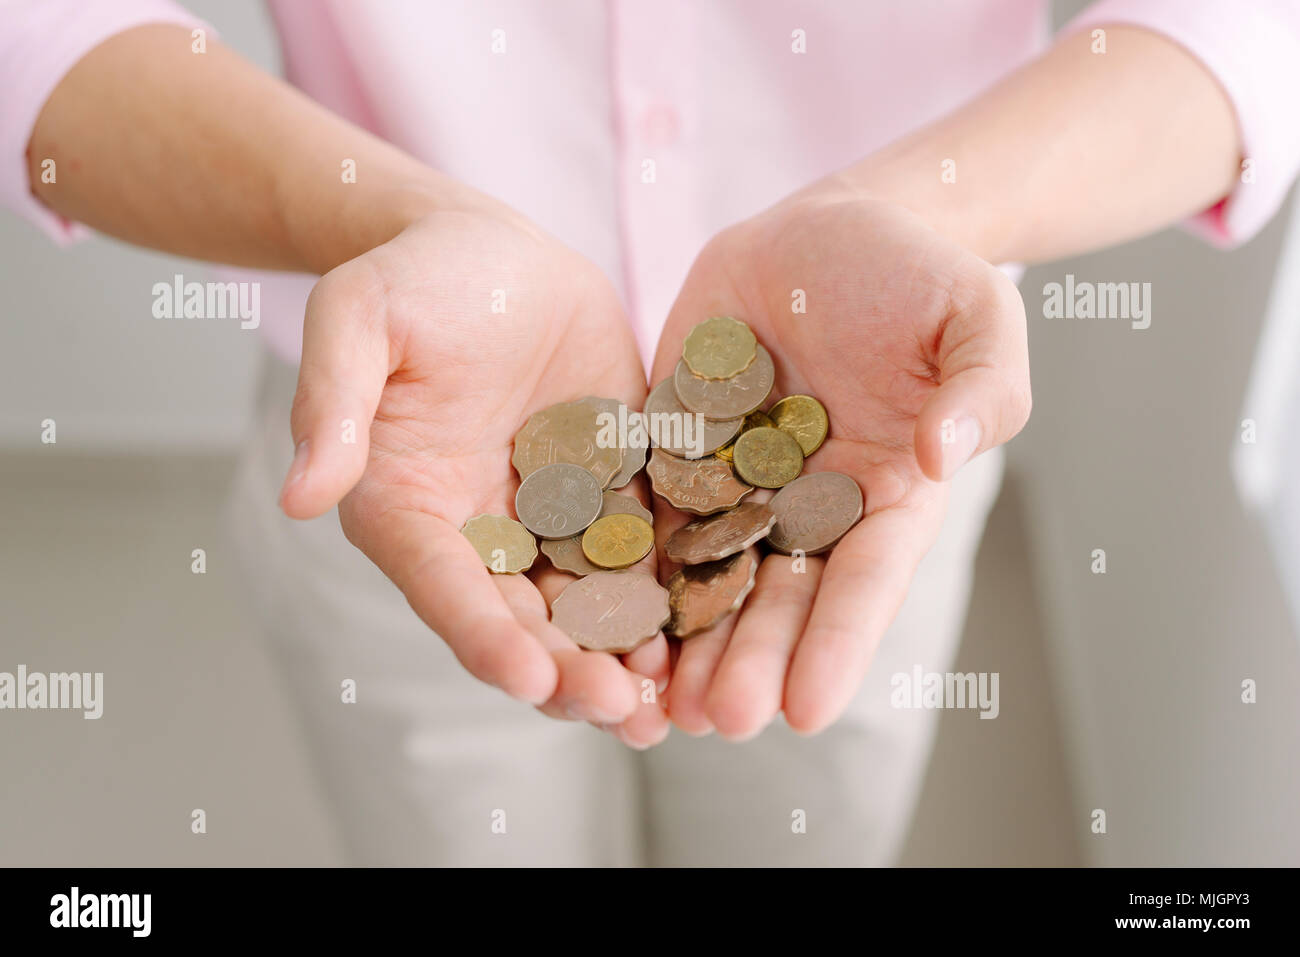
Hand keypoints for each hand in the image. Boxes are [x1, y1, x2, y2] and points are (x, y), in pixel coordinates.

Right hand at [279, 201, 669, 748]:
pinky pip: (643, 553)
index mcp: (409, 508)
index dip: (484, 636)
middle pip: (521, 620)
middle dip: (568, 671)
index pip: (445, 586)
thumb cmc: (414, 279)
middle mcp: (479, 532)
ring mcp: (551, 519)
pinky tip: (703, 632)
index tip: (528, 679)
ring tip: (666, 707)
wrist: (493, 254)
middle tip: (619, 710)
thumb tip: (300, 496)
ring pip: (586, 607)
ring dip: (622, 659)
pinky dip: (668, 597)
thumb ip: (333, 401)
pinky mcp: (612, 492)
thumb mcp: (359, 317)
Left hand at [650, 184, 1030, 738]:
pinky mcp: (674, 450)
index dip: (837, 645)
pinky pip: (647, 509)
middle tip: (720, 720)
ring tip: (660, 703)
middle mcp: (809, 506)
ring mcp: (737, 482)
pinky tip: (602, 616)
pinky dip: (629, 564)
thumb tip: (946, 457)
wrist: (824, 234)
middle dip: (750, 660)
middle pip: (777, 596)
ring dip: (686, 640)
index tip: (807, 710)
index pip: (864, 580)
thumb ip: (982, 388)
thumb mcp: (975, 316)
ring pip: (708, 573)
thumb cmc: (915, 274)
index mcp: (887, 493)